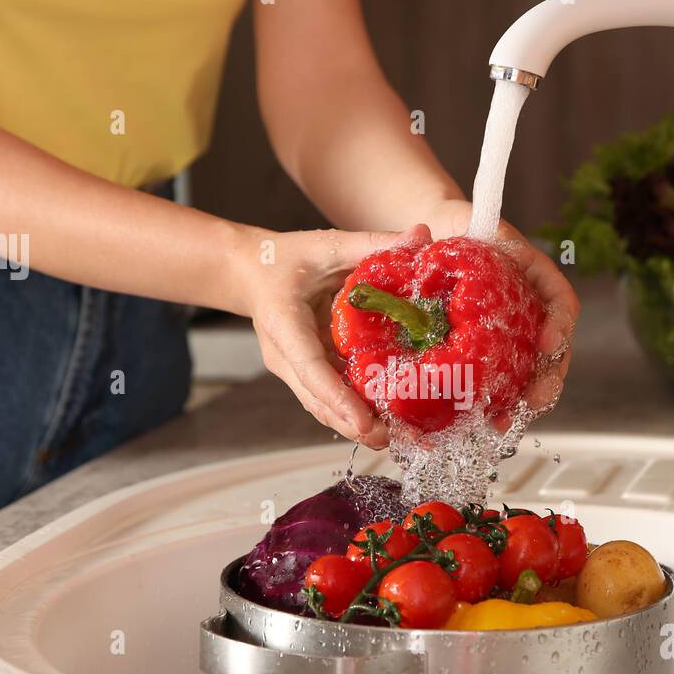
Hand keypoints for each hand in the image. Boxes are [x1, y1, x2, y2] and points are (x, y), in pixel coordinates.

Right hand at [235, 223, 432, 448]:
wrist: (251, 271)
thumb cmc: (287, 259)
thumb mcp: (327, 246)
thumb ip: (373, 244)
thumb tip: (422, 235)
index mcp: (283, 325)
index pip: (311, 369)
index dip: (339, 399)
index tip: (365, 423)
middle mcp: (285, 357)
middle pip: (318, 402)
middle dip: (353, 424)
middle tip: (393, 439)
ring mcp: (294, 369)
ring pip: (323, 407)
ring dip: (356, 425)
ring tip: (396, 438)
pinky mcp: (306, 372)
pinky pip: (330, 397)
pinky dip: (355, 410)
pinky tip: (387, 420)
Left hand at [419, 199, 580, 421]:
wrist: (438, 244)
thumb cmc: (453, 230)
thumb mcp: (460, 223)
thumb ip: (458, 232)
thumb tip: (425, 235)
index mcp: (535, 276)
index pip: (561, 301)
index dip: (560, 324)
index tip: (547, 341)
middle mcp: (531, 309)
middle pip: (554, 348)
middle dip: (548, 377)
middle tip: (534, 399)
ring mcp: (515, 334)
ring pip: (532, 372)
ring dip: (523, 399)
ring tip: (506, 420)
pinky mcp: (493, 355)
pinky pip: (504, 382)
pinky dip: (498, 403)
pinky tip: (487, 421)